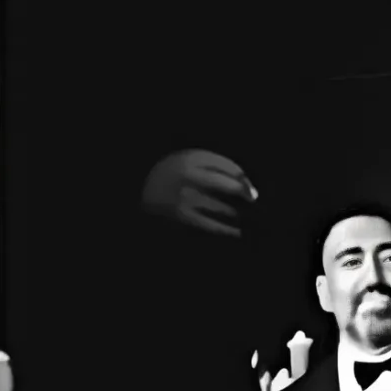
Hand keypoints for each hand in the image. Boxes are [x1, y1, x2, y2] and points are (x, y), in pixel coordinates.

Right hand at [141, 149, 256, 237]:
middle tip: (252, 198)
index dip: (241, 175)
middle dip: (243, 193)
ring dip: (235, 213)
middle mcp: (188, 175)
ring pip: (222, 207)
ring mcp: (185, 196)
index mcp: (190, 158)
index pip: (226, 165)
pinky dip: (226, 230)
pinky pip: (211, 225)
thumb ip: (210, 166)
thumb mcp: (185, 161)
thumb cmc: (167, 175)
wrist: (138, 189)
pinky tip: (236, 232)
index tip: (247, 183)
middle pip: (227, 184)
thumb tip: (243, 181)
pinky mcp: (182, 215)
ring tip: (243, 216)